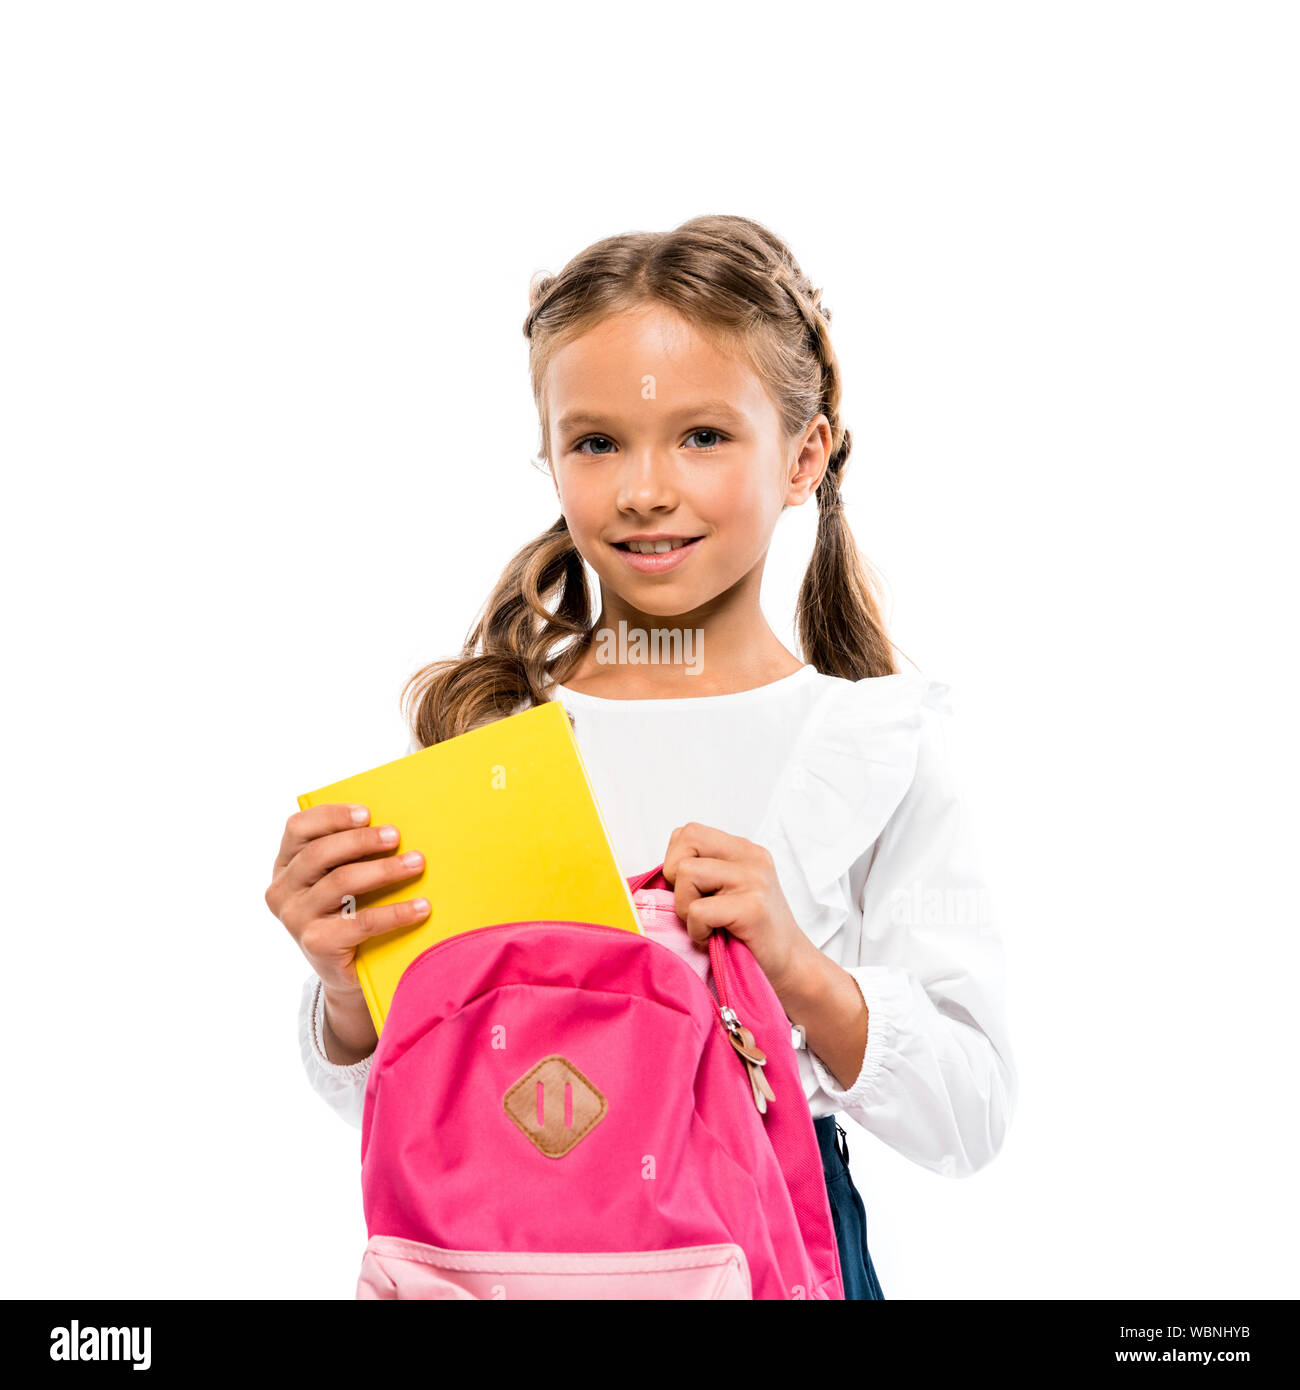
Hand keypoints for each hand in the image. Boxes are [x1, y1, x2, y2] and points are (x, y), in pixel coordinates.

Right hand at [264, 803, 429, 1057]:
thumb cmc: (350, 912)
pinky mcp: (316, 944)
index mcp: (285, 865)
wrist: (347, 971)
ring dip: (384, 870)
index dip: (331, 816)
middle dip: (362, 840)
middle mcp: (283, 891)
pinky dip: (396, 912)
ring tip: (417, 863)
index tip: (367, 813)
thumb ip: (351, 854)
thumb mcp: (343, 879)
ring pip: (341, 882)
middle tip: (396, 836)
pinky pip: (361, 922)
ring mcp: (296, 919)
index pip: (297, 827)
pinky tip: (421, 907)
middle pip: (320, 853)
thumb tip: (395, 827)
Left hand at [661, 822, 811, 996]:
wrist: (791, 967)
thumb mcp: (727, 890)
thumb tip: (657, 875)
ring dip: (685, 907)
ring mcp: (753, 879)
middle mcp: (750, 856)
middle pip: (685, 842)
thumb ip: (702, 872)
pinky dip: (697, 930)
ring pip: (686, 873)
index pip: (687, 832)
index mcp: (742, 849)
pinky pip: (697, 910)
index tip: (693, 891)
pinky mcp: (752, 907)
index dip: (677, 861)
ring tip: (707, 924)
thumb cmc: (750, 934)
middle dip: (676, 879)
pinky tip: (714, 938)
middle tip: (696, 906)